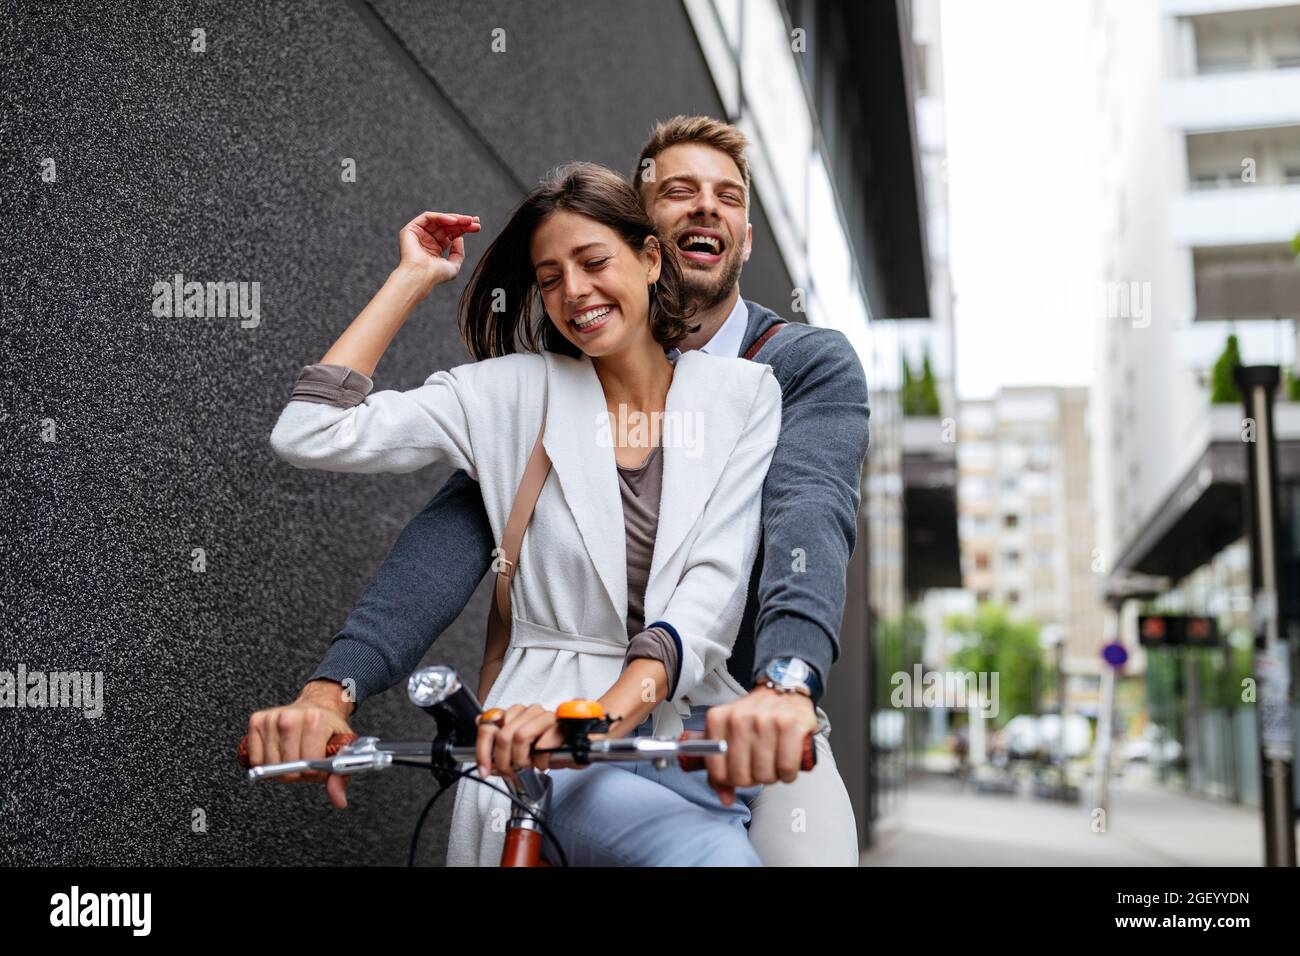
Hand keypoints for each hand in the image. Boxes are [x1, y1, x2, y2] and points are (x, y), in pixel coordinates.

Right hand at [245, 680, 356, 809]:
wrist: (318, 706)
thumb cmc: (329, 729)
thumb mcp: (342, 750)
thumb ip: (340, 777)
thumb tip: (339, 800)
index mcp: (314, 719)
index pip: (307, 765)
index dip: (314, 773)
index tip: (319, 763)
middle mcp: (290, 717)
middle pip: (287, 769)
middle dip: (298, 772)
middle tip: (306, 760)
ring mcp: (271, 718)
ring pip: (269, 766)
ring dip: (281, 769)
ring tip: (294, 754)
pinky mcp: (256, 721)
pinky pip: (255, 758)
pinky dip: (265, 762)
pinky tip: (278, 752)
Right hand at [396, 211, 480, 293]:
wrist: (420, 277)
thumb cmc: (435, 276)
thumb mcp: (453, 266)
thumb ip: (458, 253)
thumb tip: (460, 238)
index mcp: (435, 249)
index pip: (451, 234)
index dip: (464, 229)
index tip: (477, 226)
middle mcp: (426, 240)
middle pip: (446, 226)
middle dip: (462, 222)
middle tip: (475, 221)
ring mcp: (418, 234)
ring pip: (438, 220)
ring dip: (455, 218)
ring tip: (468, 220)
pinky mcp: (411, 229)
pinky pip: (428, 217)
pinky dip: (441, 217)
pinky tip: (454, 221)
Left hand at [474, 703, 570, 782]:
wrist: (581, 745)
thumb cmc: (550, 748)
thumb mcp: (520, 749)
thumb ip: (499, 741)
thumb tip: (481, 739)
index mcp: (516, 714)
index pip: (488, 724)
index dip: (483, 750)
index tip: (484, 768)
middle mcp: (529, 711)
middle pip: (503, 735)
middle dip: (503, 761)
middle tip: (511, 772)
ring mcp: (546, 716)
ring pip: (520, 736)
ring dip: (522, 759)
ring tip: (529, 767)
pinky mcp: (561, 725)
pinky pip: (543, 743)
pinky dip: (540, 759)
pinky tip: (543, 763)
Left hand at [704, 686, 817, 804]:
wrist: (783, 689)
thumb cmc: (755, 715)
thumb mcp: (729, 733)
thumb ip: (720, 766)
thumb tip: (725, 798)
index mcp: (718, 719)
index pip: (717, 771)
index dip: (729, 781)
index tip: (738, 774)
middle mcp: (739, 718)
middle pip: (741, 776)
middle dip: (752, 780)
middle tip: (758, 768)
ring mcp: (764, 720)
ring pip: (765, 775)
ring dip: (772, 776)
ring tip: (773, 763)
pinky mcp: (789, 724)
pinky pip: (786, 767)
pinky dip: (788, 773)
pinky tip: (787, 764)